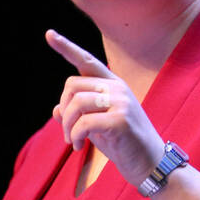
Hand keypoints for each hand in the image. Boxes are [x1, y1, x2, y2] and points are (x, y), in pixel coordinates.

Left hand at [46, 29, 164, 186]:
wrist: (151, 164)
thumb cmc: (124, 145)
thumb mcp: (97, 127)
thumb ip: (79, 115)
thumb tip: (56, 110)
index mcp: (114, 85)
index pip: (87, 61)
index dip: (66, 48)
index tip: (49, 34)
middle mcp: (118, 88)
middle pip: (72, 85)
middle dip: (64, 109)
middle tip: (68, 131)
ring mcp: (122, 102)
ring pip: (75, 103)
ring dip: (68, 126)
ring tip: (73, 141)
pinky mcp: (121, 120)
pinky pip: (84, 123)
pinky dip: (75, 136)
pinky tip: (79, 147)